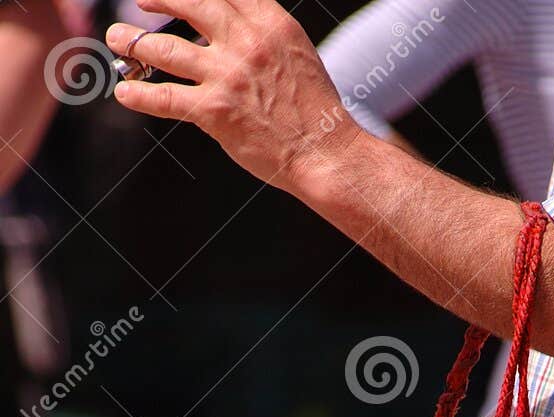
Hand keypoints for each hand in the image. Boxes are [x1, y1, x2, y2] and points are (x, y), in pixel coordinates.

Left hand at [104, 0, 354, 194]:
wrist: (325, 152)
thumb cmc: (313, 109)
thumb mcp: (294, 50)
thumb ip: (259, 32)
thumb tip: (222, 24)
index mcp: (268, 21)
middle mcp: (245, 41)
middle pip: (188, 3)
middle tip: (137, 5)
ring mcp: (227, 76)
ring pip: (165, 50)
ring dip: (133, 43)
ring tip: (116, 40)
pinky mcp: (215, 112)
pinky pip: (166, 98)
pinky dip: (140, 95)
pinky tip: (124, 92)